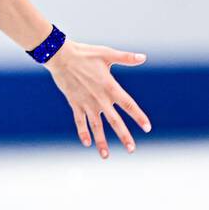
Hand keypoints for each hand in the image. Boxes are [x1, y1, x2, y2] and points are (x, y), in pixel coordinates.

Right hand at [45, 39, 150, 157]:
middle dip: (124, 136)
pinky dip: (83, 132)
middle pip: (114, 120)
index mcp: (109, 86)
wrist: (60, 56)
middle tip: (132, 149)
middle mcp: (99, 98)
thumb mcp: (106, 53)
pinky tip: (87, 143)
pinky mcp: (75, 103)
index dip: (138, 116)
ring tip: (106, 156)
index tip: (147, 128)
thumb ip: (126, 57)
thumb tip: (143, 57)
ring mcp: (86, 103)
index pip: (128, 104)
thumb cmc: (85, 53)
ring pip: (96, 126)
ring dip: (101, 141)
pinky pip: (79, 121)